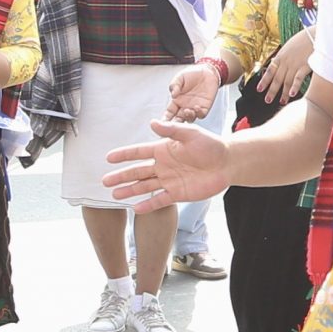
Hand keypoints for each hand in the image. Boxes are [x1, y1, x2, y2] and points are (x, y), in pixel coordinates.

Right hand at [103, 119, 228, 211]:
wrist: (228, 163)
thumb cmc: (210, 145)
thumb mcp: (190, 134)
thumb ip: (171, 130)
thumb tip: (152, 123)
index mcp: (163, 150)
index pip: (139, 152)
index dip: (124, 155)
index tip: (108, 158)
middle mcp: (163, 166)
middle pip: (137, 172)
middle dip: (121, 176)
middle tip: (105, 181)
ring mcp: (169, 181)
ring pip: (144, 187)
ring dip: (130, 191)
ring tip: (115, 195)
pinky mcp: (178, 194)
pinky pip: (160, 200)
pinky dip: (148, 205)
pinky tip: (136, 208)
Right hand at [165, 61, 221, 122]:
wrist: (206, 71)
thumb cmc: (191, 74)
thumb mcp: (180, 77)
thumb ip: (174, 85)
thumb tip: (173, 95)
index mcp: (177, 101)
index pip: (169, 113)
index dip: (165, 119)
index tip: (162, 123)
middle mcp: (185, 107)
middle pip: (179, 120)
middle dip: (176, 124)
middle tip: (175, 123)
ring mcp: (194, 108)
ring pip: (190, 119)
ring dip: (188, 117)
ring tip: (187, 111)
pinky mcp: (205, 107)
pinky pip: (201, 115)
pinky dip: (199, 113)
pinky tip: (196, 107)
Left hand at [257, 29, 315, 105]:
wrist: (315, 34)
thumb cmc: (304, 39)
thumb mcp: (289, 46)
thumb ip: (283, 55)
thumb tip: (276, 61)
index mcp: (281, 56)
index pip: (270, 70)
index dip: (264, 80)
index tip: (259, 89)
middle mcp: (286, 62)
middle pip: (277, 78)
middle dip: (272, 90)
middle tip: (267, 100)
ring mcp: (295, 64)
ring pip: (286, 81)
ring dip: (283, 93)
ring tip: (282, 102)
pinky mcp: (305, 66)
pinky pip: (298, 78)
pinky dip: (294, 86)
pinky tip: (291, 94)